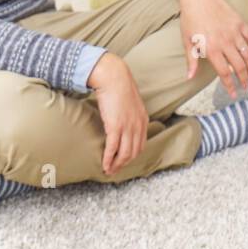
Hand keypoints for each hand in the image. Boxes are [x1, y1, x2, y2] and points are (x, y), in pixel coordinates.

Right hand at [87, 52, 149, 174]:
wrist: (113, 77)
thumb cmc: (119, 86)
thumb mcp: (130, 102)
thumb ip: (130, 113)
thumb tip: (122, 120)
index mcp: (143, 120)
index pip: (141, 145)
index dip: (132, 156)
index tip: (124, 162)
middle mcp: (138, 126)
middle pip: (133, 152)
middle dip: (124, 164)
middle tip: (115, 171)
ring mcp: (128, 127)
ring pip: (124, 154)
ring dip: (116, 165)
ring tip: (108, 171)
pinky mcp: (116, 126)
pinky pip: (113, 148)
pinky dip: (109, 159)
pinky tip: (104, 165)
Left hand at [175, 0, 247, 98]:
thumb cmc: (191, 19)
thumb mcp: (187, 41)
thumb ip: (191, 61)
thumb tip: (190, 77)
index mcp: (211, 49)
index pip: (224, 73)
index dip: (230, 85)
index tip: (234, 93)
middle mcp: (225, 42)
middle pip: (239, 66)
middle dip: (245, 79)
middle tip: (247, 86)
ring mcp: (234, 33)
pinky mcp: (240, 24)